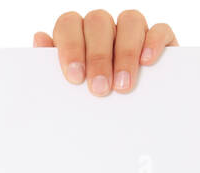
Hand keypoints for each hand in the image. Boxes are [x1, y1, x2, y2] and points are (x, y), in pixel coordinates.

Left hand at [33, 10, 177, 95]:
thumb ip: (52, 67)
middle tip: (99, 89)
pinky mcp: (160, 39)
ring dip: (125, 53)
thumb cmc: (92, 105)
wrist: (128, 125)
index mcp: (78, 37)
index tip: (74, 77)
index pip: (69, 24)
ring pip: (130, 20)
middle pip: (98, 22)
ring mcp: (132, 31)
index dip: (70, 47)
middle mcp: (104, 29)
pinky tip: (147, 62)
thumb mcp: (69, 92)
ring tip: (123, 86)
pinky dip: (153, 42)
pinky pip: (160, 29)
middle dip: (98, 57)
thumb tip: (39, 38)